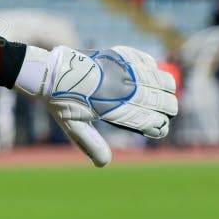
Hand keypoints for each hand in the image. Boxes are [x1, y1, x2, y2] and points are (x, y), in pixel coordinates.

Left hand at [15, 45, 177, 166]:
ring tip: (167, 91)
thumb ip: (91, 144)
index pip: (147, 120)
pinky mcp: (114, 55)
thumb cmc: (61, 102)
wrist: (48, 73)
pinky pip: (141, 59)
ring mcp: (118, 70)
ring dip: (165, 85)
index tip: (160, 129)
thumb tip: (104, 163)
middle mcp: (119, 90)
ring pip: (156, 77)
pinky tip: (151, 71)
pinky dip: (151, 66)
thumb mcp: (73, 126)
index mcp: (111, 109)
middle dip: (168, 107)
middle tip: (170, 110)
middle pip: (158, 99)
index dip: (158, 126)